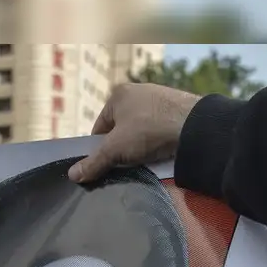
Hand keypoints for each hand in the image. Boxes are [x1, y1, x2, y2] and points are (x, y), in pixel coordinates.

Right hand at [70, 83, 202, 183]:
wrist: (194, 126)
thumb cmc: (148, 130)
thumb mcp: (115, 149)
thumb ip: (93, 162)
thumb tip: (72, 175)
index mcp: (118, 94)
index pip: (100, 127)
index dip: (100, 148)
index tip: (106, 163)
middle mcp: (138, 91)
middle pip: (120, 128)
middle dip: (121, 146)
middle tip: (126, 163)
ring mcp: (159, 98)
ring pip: (140, 129)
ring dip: (139, 145)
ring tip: (145, 158)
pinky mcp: (177, 108)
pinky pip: (159, 129)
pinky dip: (157, 141)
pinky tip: (161, 151)